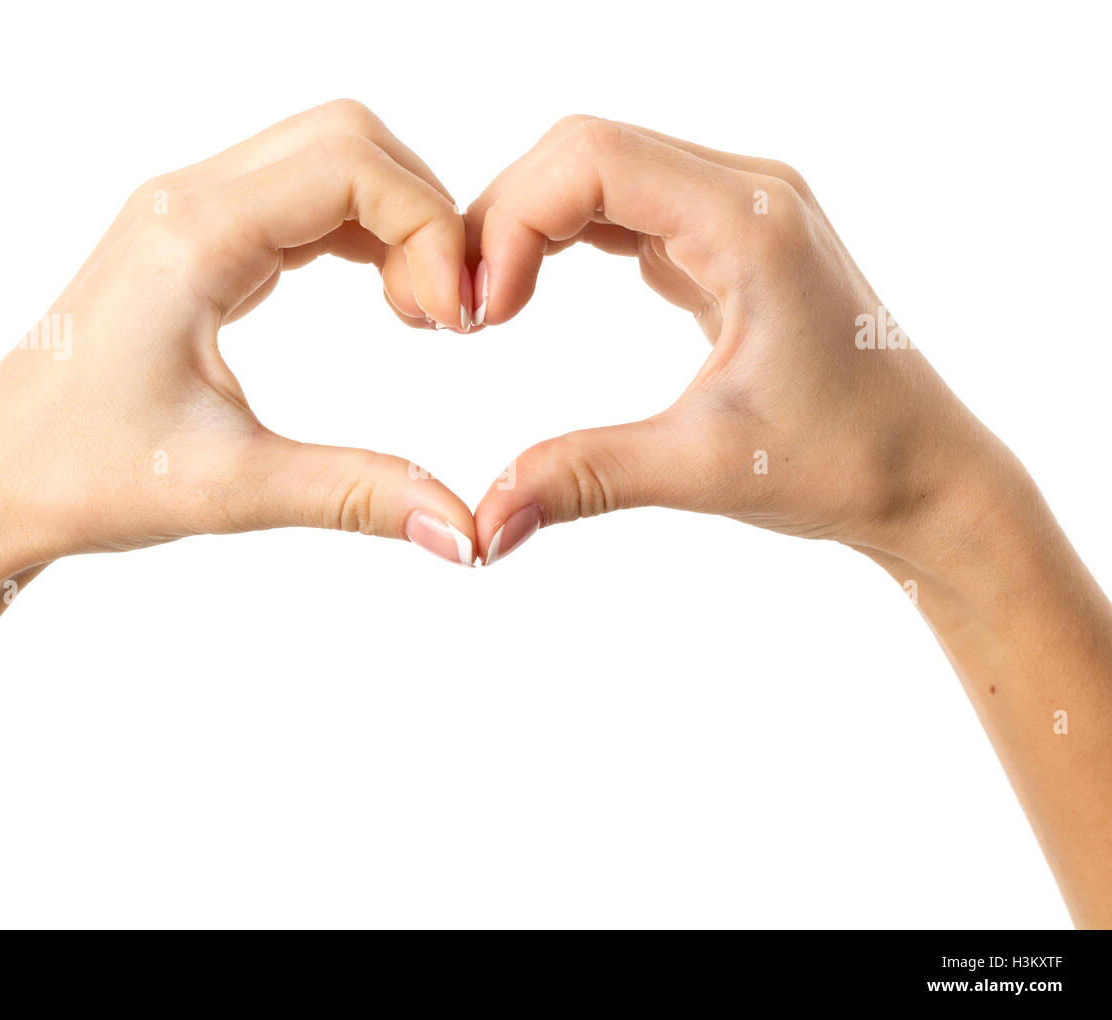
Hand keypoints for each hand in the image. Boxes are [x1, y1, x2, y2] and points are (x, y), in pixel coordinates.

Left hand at [0, 99, 480, 588]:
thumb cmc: (81, 478)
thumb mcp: (234, 489)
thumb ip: (360, 496)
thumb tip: (468, 533)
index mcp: (194, 236)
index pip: (355, 166)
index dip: (431, 230)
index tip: (456, 323)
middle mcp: (188, 200)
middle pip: (349, 138)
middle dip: (423, 213)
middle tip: (447, 316)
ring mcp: (186, 213)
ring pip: (327, 159)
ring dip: (394, 220)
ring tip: (417, 315)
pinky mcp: (192, 239)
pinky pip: (299, 198)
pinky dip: (358, 233)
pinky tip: (378, 301)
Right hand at [466, 116, 1000, 569]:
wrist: (927, 473)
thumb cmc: (847, 462)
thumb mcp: (705, 470)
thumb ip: (585, 478)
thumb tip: (482, 524)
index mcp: (752, 223)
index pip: (592, 158)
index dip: (510, 221)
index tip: (479, 314)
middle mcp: (748, 191)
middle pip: (584, 149)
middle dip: (505, 219)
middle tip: (463, 313)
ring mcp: (739, 208)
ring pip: (599, 170)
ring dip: (529, 225)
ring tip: (487, 306)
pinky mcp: (726, 238)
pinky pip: (624, 205)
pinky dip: (564, 239)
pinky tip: (531, 295)